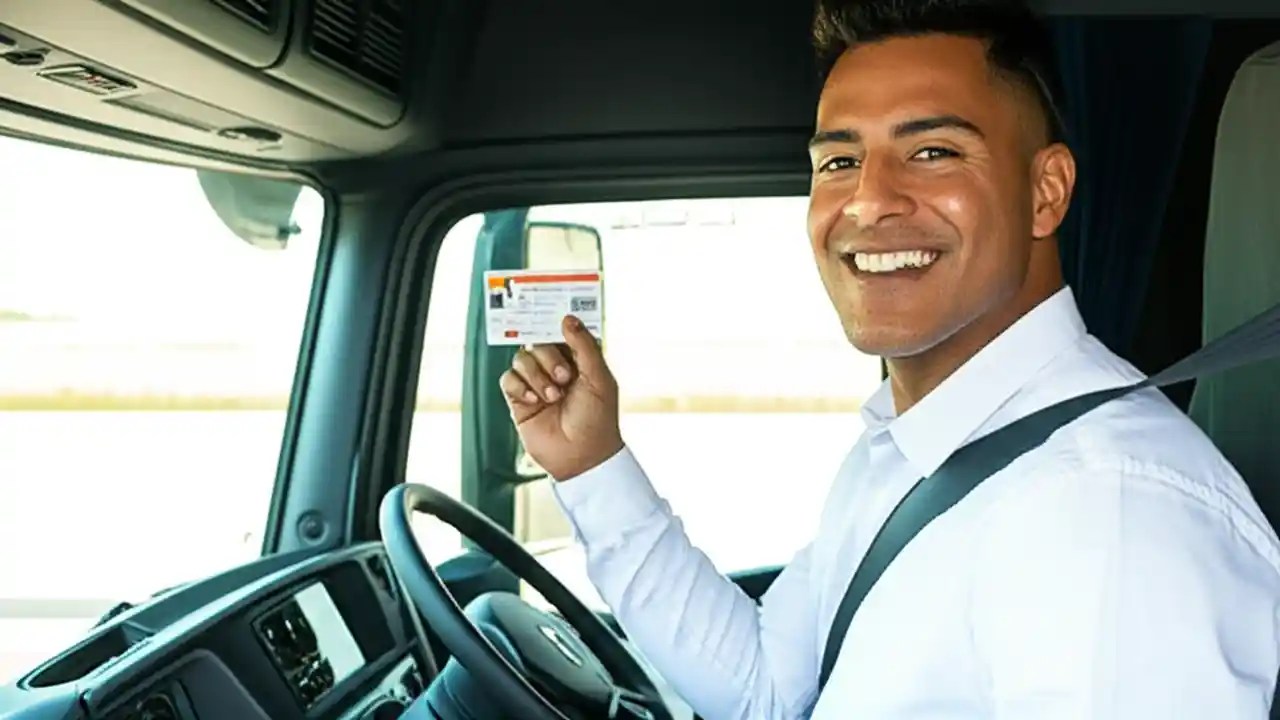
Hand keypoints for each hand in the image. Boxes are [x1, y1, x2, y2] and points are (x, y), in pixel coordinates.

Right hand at [499, 315, 622, 480]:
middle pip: (538, 343)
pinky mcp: (520, 400)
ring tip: (552, 397)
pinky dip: (520, 387)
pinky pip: (508, 379)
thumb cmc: (597, 419)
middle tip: (564, 378)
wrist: (581, 457)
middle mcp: (555, 368)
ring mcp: (536, 383)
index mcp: (577, 360)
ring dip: (536, 376)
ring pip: (521, 359)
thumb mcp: (599, 379)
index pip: (561, 332)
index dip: (556, 324)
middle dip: (549, 358)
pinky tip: (534, 402)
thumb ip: (584, 346)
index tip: (552, 316)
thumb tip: (568, 318)